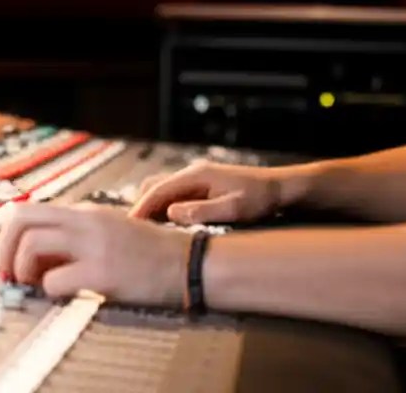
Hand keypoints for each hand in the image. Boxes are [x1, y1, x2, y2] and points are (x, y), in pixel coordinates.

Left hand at [0, 203, 190, 306]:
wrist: (188, 264)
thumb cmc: (151, 254)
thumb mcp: (110, 231)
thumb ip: (76, 236)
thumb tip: (38, 255)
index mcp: (86, 212)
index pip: (29, 210)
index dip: (9, 236)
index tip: (10, 259)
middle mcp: (86, 222)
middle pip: (21, 219)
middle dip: (5, 249)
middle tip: (10, 274)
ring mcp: (94, 245)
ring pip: (32, 243)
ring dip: (22, 269)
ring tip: (35, 285)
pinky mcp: (103, 272)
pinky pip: (55, 280)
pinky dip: (49, 291)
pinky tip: (63, 294)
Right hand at [129, 160, 301, 224]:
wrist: (279, 188)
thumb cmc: (259, 198)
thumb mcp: (234, 209)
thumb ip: (201, 211)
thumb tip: (170, 214)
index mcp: (196, 175)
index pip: (157, 190)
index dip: (140, 208)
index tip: (127, 226)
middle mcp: (192, 173)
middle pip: (153, 186)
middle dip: (140, 207)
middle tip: (130, 231)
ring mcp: (196, 178)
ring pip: (161, 189)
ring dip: (151, 207)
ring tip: (144, 230)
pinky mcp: (201, 186)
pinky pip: (173, 195)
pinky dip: (162, 207)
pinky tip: (163, 224)